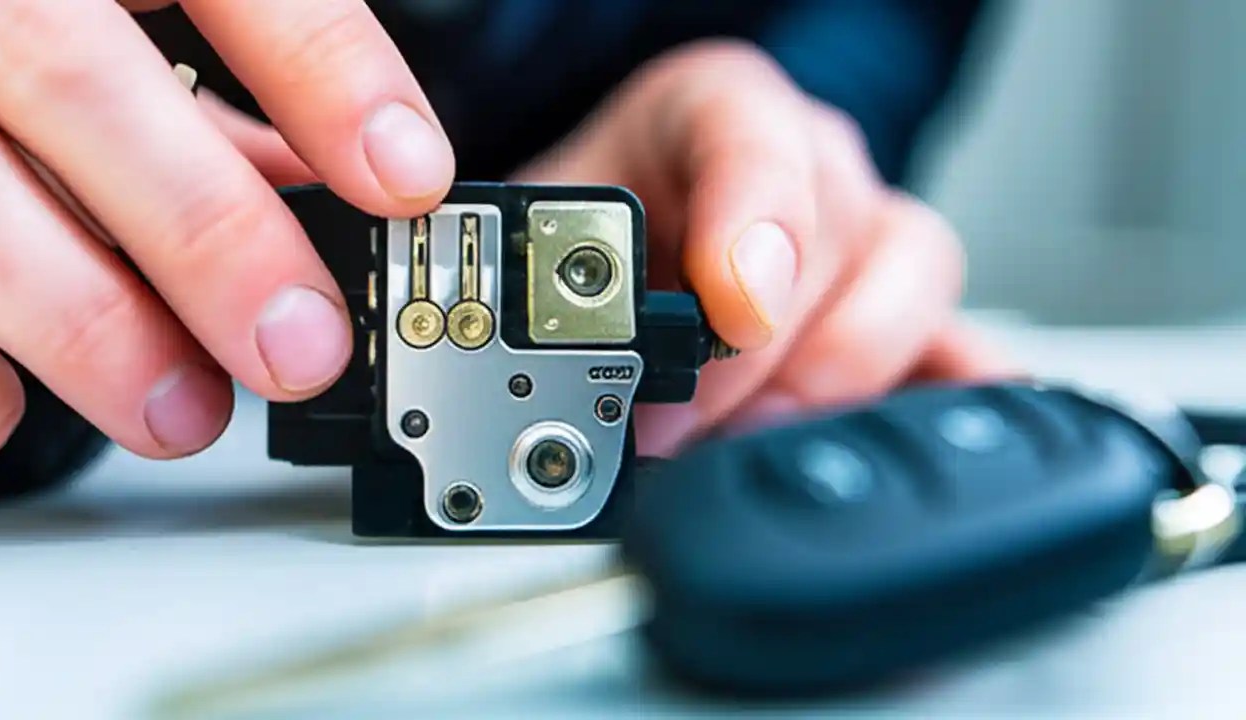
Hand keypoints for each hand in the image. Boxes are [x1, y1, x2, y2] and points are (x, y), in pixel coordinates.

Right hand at [0, 1, 453, 461]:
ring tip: (181, 411)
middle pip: (74, 80)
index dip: (323, 72)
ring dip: (81, 323)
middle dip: (206, 233)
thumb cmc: (31, 8)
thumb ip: (225, 57)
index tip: (408, 178)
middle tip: (299, 349)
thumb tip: (331, 163)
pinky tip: (3, 409)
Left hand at [513, 40, 1017, 455]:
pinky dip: (946, 393)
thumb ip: (525, 254)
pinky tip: (910, 434)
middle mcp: (804, 161)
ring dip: (835, 374)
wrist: (617, 267)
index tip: (730, 310)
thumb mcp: (541, 232)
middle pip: (837, 223)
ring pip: (914, 272)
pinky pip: (961, 342)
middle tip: (684, 422)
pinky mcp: (900, 314)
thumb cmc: (590, 240)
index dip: (752, 220)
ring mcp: (865, 234)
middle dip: (757, 349)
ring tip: (755, 436)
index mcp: (711, 110)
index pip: (753, 131)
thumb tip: (520, 313)